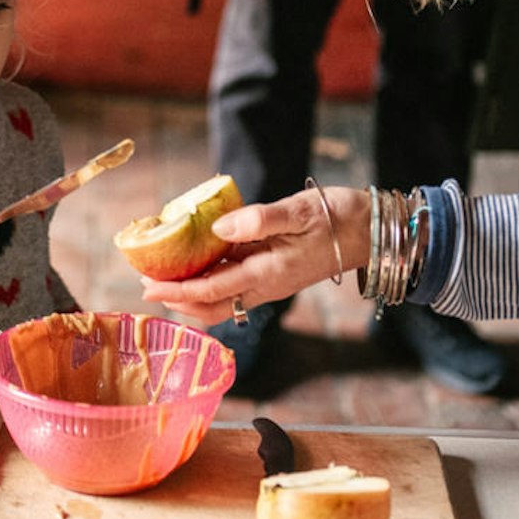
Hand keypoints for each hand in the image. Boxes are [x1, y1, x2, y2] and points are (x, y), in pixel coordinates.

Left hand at [139, 186, 369, 324]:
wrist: (372, 231)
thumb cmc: (339, 218)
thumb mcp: (299, 211)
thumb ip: (259, 220)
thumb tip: (218, 228)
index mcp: (269, 273)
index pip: (212, 290)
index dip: (177, 291)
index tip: (148, 286)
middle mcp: (267, 285)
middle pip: (212, 307)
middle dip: (178, 300)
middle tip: (146, 286)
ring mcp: (271, 282)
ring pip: (223, 300)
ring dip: (192, 293)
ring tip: (164, 278)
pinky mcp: (275, 273)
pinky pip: (236, 284)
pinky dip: (211, 279)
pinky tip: (198, 263)